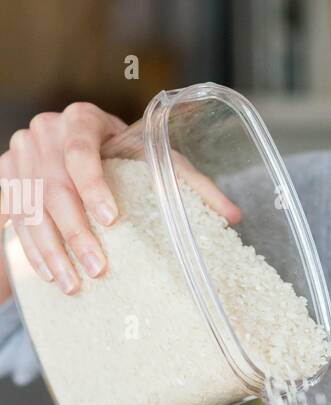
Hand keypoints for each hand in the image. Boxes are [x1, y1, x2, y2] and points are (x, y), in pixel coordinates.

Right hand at [0, 102, 239, 295]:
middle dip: (76, 233)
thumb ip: (189, 182)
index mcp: (82, 119)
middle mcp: (45, 133)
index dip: (93, 186)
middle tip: (98, 269)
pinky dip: (35, 251)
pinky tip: (52, 275)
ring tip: (74, 284)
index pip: (80, 151)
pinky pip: (15, 220)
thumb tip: (234, 216)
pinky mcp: (7, 180)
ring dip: (53, 251)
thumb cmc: (120, 154)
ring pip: (31, 208)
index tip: (111, 220)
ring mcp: (20, 156)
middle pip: (55, 187)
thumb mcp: (153, 158)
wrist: (65, 148)